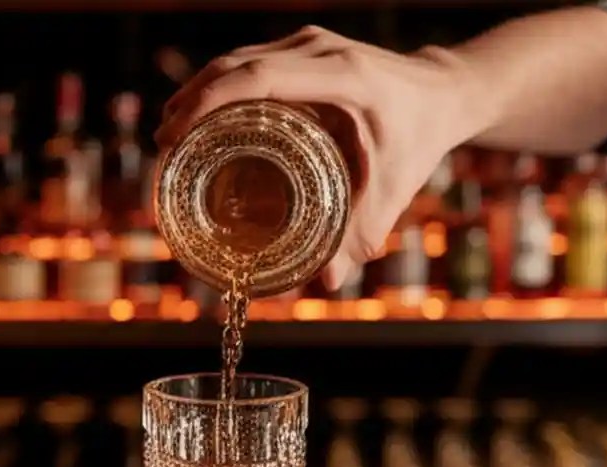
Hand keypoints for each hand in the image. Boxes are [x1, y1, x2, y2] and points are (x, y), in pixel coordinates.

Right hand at [155, 26, 485, 289]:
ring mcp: (309, 43)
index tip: (174, 136)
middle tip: (163, 147)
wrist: (443, 93)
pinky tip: (196, 114)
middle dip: (190, 102)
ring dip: (197, 91)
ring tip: (170, 134)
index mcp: (341, 75)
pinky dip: (217, 85)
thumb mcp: (394, 187)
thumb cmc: (419, 139)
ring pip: (236, 58)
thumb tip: (324, 284)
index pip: (258, 78)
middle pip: (235, 64)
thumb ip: (360, 234)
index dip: (208, 103)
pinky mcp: (302, 47)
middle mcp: (319, 49)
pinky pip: (248, 61)